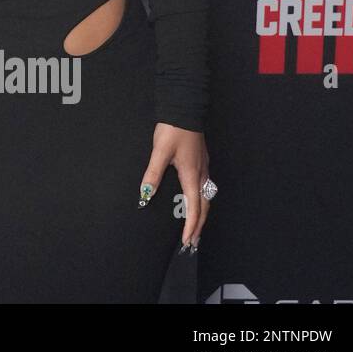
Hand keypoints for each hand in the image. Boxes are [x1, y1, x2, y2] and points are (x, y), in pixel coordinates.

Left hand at [138, 123, 211, 249]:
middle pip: (204, 206)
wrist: (184, 108)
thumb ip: (153, 174)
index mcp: (192, 175)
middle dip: (199, 225)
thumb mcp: (160, 152)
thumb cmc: (173, 129)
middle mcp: (201, 174)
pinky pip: (205, 188)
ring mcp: (204, 167)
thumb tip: (146, 195)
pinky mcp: (202, 161)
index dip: (190, 226)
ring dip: (201, 214)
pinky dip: (201, 201)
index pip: (194, 207)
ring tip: (195, 228)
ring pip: (206, 197)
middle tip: (192, 242)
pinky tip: (195, 202)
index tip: (185, 241)